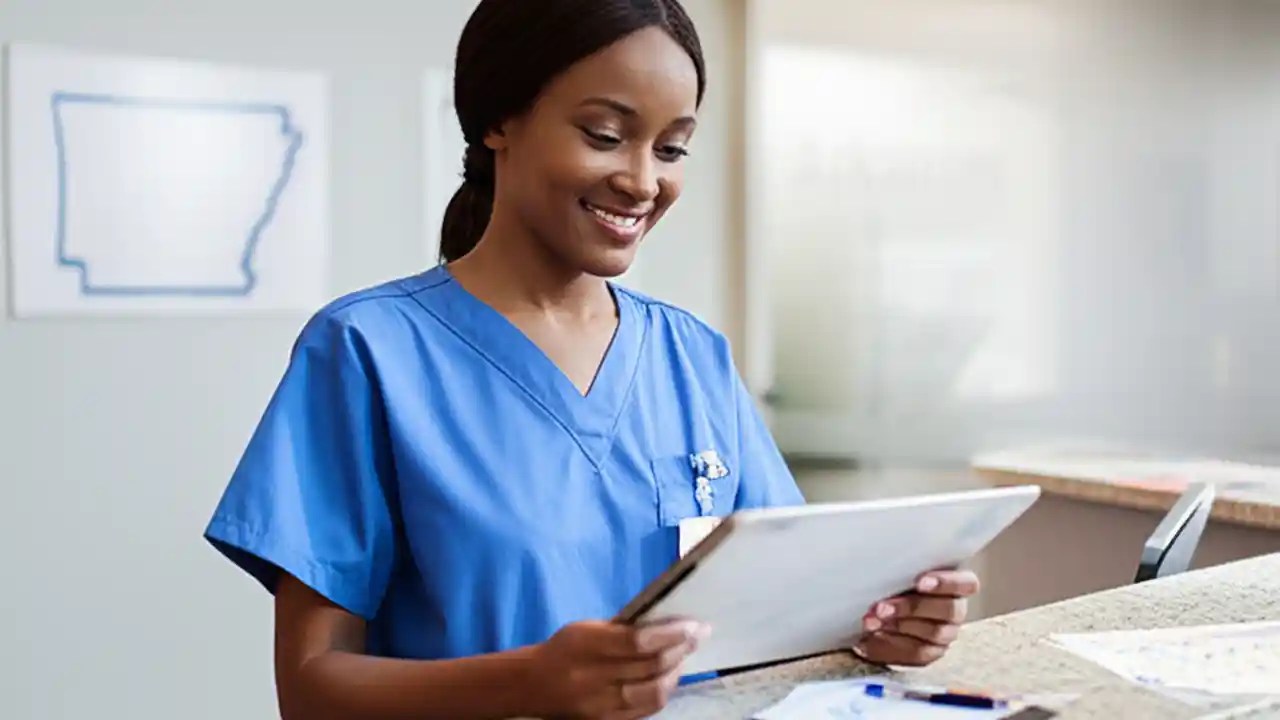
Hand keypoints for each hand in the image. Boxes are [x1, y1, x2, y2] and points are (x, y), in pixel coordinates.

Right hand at [530, 618, 710, 719]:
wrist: (531, 685)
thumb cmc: (563, 648)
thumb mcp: (586, 628)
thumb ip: (622, 628)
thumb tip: (665, 624)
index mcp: (587, 645)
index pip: (640, 641)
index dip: (673, 633)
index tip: (695, 625)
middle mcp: (594, 678)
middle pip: (651, 666)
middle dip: (682, 649)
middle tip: (698, 637)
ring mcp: (601, 706)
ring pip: (654, 693)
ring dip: (676, 673)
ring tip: (683, 658)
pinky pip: (645, 710)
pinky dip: (662, 692)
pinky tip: (668, 678)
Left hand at [854, 569, 979, 666]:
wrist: (879, 610)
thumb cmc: (894, 581)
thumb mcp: (900, 570)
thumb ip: (901, 566)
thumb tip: (880, 560)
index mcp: (956, 584)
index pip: (967, 583)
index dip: (946, 583)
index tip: (920, 582)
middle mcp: (956, 611)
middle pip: (947, 610)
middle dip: (911, 608)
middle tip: (882, 607)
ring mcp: (946, 634)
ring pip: (932, 633)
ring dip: (897, 627)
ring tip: (871, 621)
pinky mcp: (931, 653)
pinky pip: (917, 653)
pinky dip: (892, 645)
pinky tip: (873, 637)